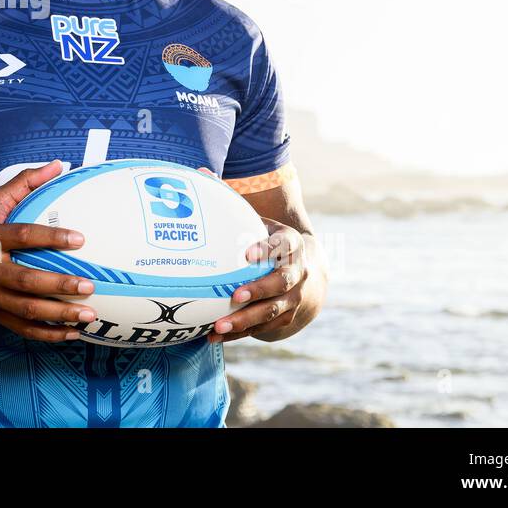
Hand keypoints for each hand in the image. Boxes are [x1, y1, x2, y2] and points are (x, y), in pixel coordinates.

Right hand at [0, 160, 97, 342]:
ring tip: (89, 314)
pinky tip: (72, 333)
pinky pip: (21, 328)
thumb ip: (23, 183)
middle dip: (59, 285)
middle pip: (25, 281)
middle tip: (89, 285)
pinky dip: (48, 333)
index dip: (51, 238)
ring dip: (60, 315)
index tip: (81, 239)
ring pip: (25, 309)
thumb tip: (58, 165)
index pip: (21, 236)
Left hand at [197, 166, 311, 344]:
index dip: (268, 249)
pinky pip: (262, 329)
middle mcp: (298, 273)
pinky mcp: (286, 319)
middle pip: (282, 283)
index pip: (284, 245)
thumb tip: (198, 172)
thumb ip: (232, 200)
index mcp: (291, 244)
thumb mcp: (259, 220)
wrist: (308, 273)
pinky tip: (212, 336)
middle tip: (234, 295)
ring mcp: (294, 299)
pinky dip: (239, 334)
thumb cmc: (270, 241)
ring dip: (246, 320)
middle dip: (259, 290)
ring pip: (273, 311)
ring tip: (219, 325)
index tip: (247, 254)